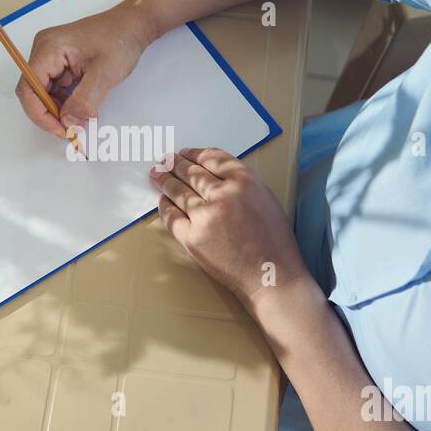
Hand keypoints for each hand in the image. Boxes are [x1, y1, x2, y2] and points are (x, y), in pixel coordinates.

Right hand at [17, 0, 155, 137]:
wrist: (133, 24)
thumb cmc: (120, 40)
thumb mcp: (104, 75)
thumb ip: (83, 101)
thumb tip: (68, 123)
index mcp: (49, 48)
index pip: (29, 87)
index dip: (39, 114)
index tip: (58, 130)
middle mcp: (44, 51)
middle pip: (34, 92)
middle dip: (50, 114)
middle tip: (70, 131)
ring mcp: (52, 56)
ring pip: (46, 93)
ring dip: (60, 110)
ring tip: (82, 120)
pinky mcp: (62, 62)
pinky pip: (57, 88)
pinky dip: (68, 102)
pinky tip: (84, 109)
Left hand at [149, 148, 308, 305]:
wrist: (270, 276)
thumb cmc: (274, 242)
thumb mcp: (265, 199)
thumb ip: (241, 184)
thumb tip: (214, 176)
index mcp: (245, 181)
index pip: (212, 158)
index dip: (195, 154)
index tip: (186, 154)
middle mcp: (222, 194)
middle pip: (192, 173)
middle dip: (176, 164)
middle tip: (165, 161)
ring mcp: (204, 216)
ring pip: (178, 191)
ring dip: (165, 180)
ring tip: (157, 175)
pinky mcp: (191, 237)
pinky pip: (171, 216)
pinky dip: (165, 206)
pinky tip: (162, 201)